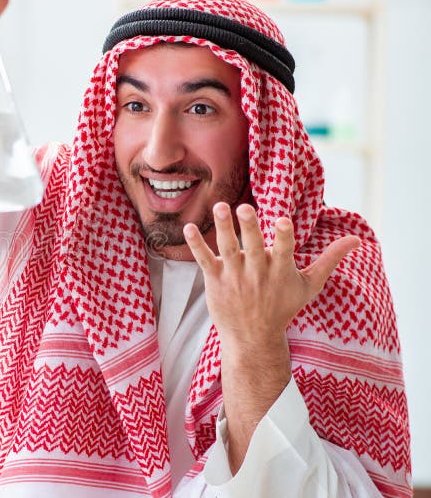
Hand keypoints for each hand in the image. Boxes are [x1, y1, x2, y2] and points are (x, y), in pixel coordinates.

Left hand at [183, 202, 360, 348]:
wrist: (253, 338)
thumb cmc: (283, 307)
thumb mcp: (310, 285)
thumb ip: (330, 259)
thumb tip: (357, 239)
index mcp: (280, 270)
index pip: (284, 249)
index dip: (283, 236)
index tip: (282, 221)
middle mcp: (257, 272)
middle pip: (253, 246)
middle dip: (249, 228)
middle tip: (244, 208)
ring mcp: (234, 276)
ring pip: (227, 249)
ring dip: (222, 228)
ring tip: (219, 206)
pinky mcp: (215, 280)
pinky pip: (204, 260)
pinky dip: (196, 245)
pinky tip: (188, 228)